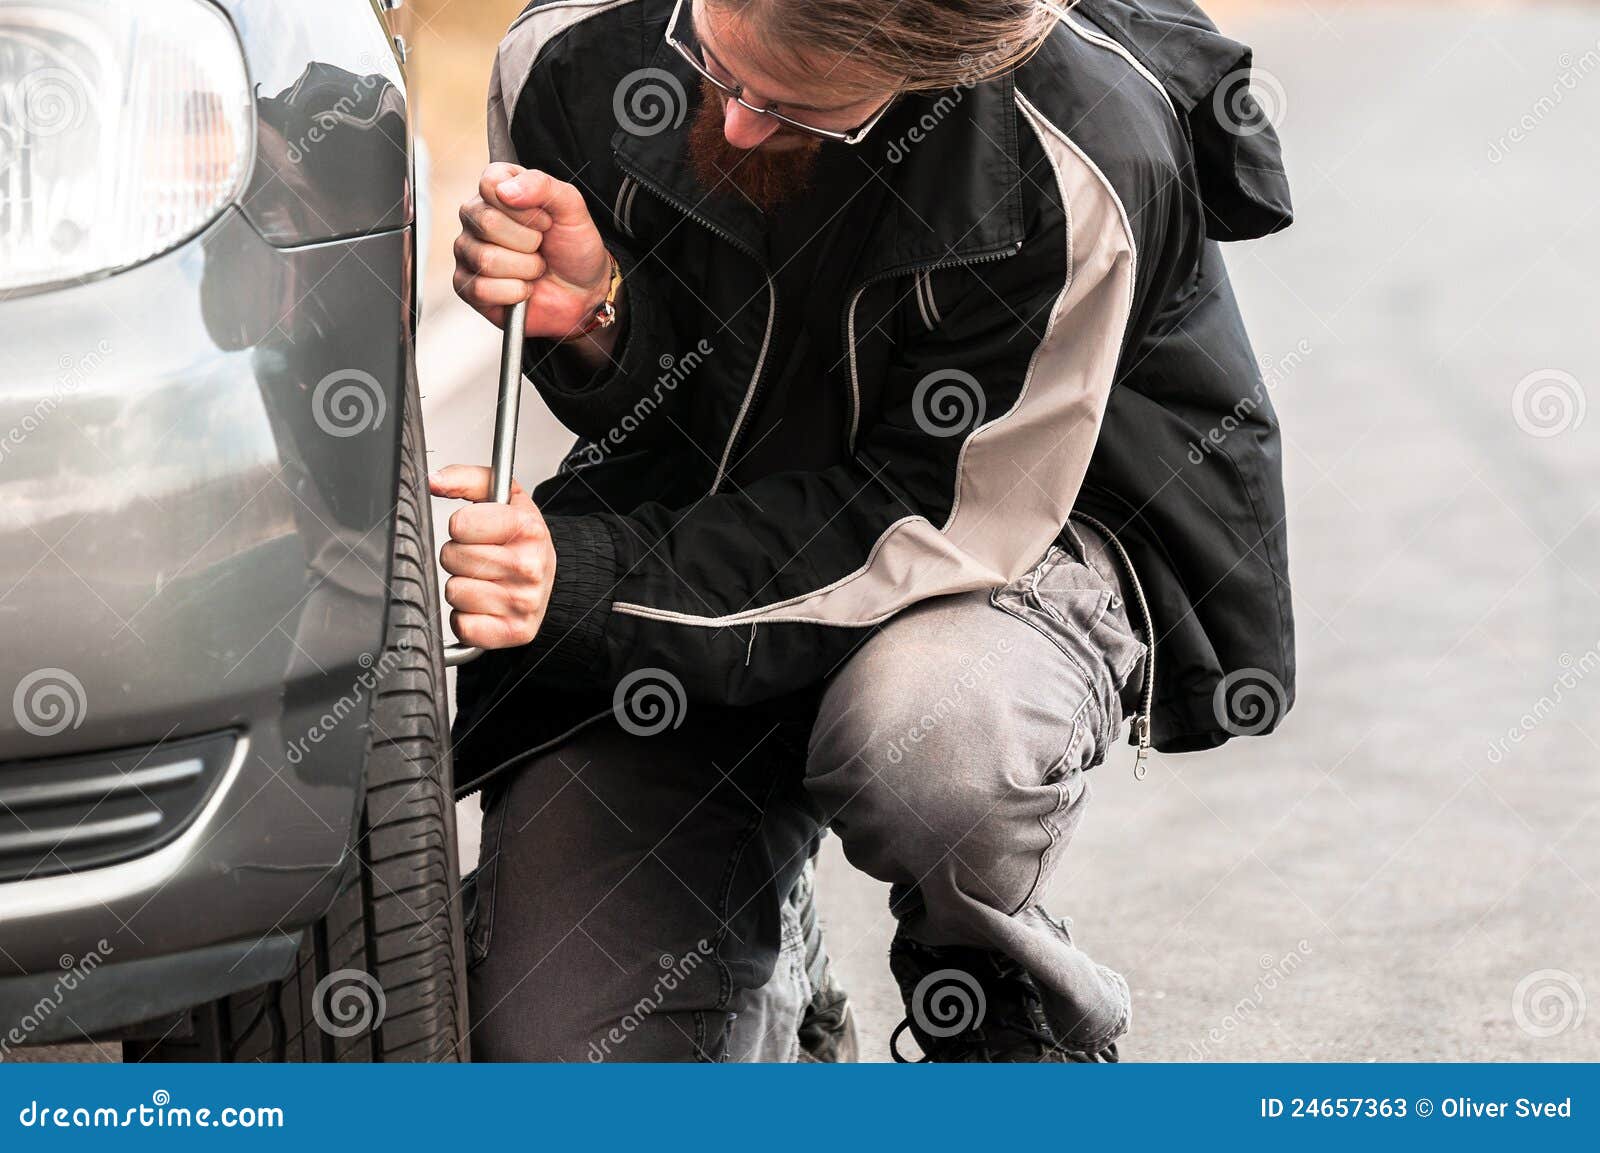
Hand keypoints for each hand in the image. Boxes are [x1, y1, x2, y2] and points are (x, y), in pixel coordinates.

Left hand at [429, 464, 555, 649]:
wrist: (551, 577)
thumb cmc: (522, 538)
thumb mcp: (504, 496)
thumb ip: (467, 479)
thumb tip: (434, 481)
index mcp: (527, 529)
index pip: (460, 524)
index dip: (461, 525)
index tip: (475, 529)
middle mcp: (529, 567)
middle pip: (452, 558)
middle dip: (458, 555)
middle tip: (481, 556)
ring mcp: (524, 602)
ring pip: (454, 592)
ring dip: (462, 586)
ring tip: (485, 580)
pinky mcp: (515, 631)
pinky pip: (463, 625)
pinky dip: (467, 617)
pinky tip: (485, 605)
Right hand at [453, 163, 611, 339]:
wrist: (583, 292)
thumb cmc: (573, 247)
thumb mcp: (571, 208)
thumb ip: (542, 186)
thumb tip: (505, 191)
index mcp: (497, 188)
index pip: (490, 185)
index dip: (526, 208)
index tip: (546, 220)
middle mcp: (475, 216)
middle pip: (487, 223)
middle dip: (529, 242)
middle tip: (540, 247)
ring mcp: (467, 251)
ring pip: (486, 259)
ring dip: (525, 269)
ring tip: (534, 268)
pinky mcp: (466, 285)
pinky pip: (480, 289)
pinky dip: (514, 292)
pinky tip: (523, 288)